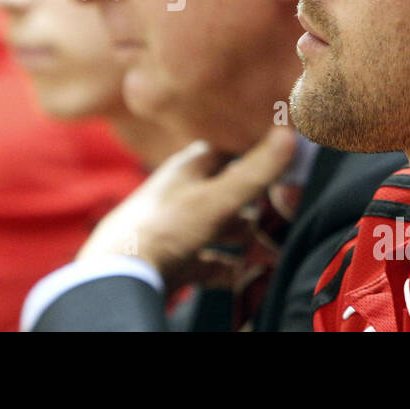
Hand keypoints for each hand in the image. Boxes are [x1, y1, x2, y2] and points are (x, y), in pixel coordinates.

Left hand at [77, 126, 297, 283]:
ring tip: (272, 250)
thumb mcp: (218, 198)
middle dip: (258, 203)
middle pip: (228, 190)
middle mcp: (183, 192)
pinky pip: (208, 261)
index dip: (257, 149)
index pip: (229, 148)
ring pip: (221, 227)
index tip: (288, 154)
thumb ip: (255, 170)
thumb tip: (290, 132)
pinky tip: (243, 276)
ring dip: (246, 237)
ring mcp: (177, 227)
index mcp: (189, 167)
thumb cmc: (165, 228)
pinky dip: (227, 269)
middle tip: (287, 211)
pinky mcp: (173, 258)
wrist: (119, 274)